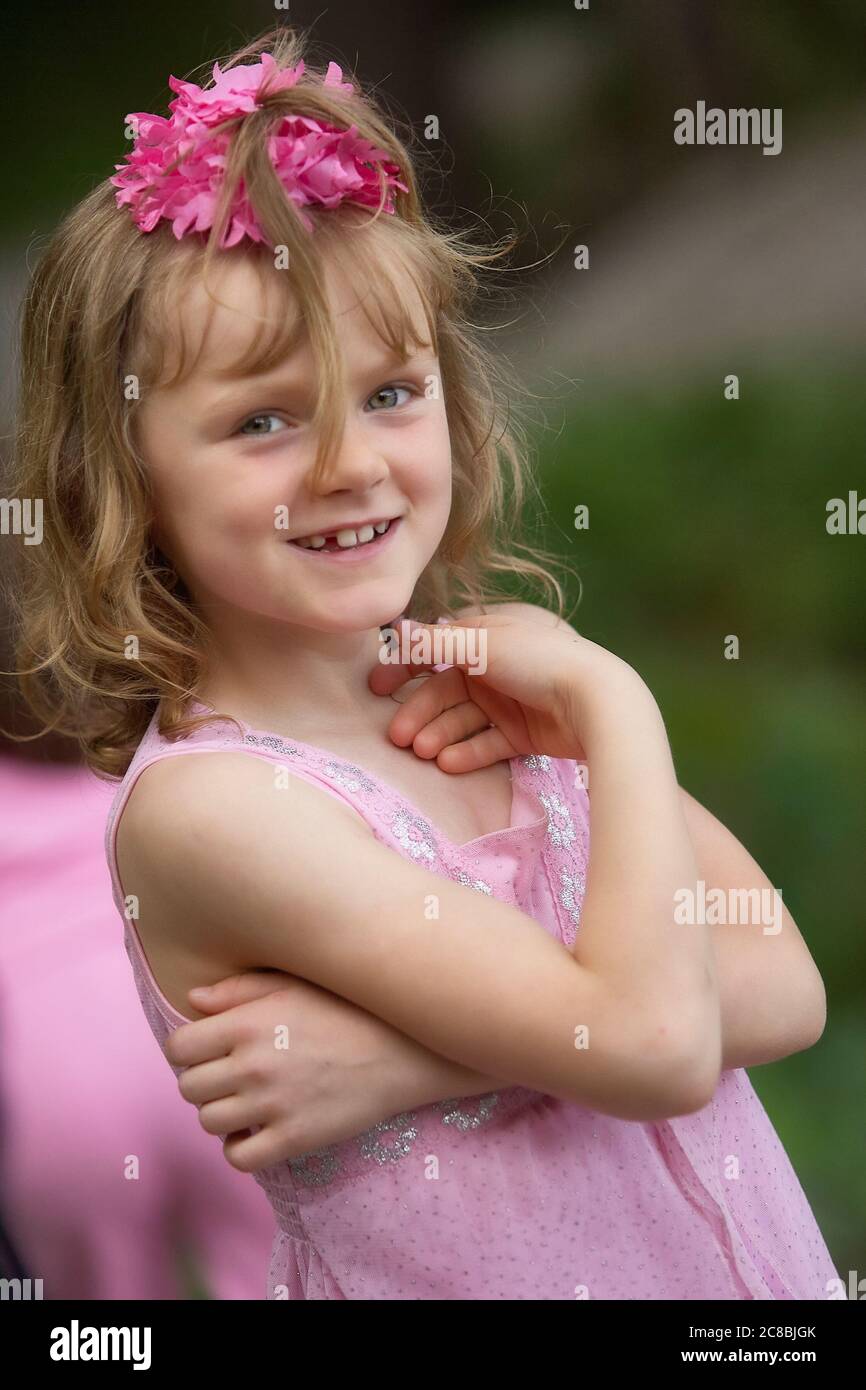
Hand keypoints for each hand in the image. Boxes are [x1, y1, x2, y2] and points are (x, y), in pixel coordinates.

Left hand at [166, 970, 422, 1171]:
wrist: (402, 1051)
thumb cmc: (346, 1010)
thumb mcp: (293, 985)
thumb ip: (239, 991)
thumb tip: (193, 1002)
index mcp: (247, 1023)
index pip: (179, 1048)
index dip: (189, 1050)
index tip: (208, 1050)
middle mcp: (253, 1065)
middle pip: (189, 1087)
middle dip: (203, 1081)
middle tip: (228, 1076)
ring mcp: (272, 1105)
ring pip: (208, 1122)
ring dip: (220, 1113)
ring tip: (244, 1101)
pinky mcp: (293, 1138)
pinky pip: (238, 1158)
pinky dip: (238, 1148)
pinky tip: (255, 1130)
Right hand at [369, 613, 646, 767]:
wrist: (595, 700)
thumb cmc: (538, 659)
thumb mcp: (482, 642)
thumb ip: (436, 641)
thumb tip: (396, 633)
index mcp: (488, 635)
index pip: (436, 650)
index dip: (405, 668)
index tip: (377, 688)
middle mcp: (496, 668)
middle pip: (446, 691)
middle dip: (420, 712)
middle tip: (398, 737)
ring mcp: (510, 702)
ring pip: (463, 720)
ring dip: (440, 735)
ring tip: (424, 752)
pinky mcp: (524, 734)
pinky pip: (487, 744)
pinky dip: (467, 753)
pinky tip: (449, 763)